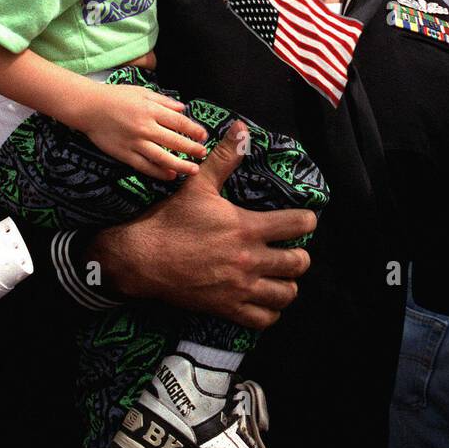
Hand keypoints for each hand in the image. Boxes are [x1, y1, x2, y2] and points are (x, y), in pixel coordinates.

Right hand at [80, 82, 208, 180]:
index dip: (193, 130)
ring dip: (180, 165)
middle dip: (191, 148)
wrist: (89, 107)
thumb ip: (163, 101)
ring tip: (193, 170)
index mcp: (150, 110)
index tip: (204, 135)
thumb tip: (183, 108)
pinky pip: (144, 166)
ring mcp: (134, 142)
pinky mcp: (124, 154)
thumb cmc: (115, 96)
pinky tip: (170, 175)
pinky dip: (158, 172)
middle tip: (203, 153)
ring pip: (162, 157)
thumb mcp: (141, 92)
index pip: (178, 121)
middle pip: (174, 141)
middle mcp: (145, 127)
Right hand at [95, 122, 315, 327]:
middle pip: (299, 263)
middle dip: (300, 255)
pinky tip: (264, 298)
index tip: (302, 220)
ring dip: (288, 283)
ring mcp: (240, 288)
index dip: (306, 220)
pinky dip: (270, 311)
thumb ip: (224, 157)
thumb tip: (241, 128)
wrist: (141, 258)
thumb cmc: (171, 220)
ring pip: (286, 293)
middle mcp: (250, 260)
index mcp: (248, 228)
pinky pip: (264, 319)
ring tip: (279, 274)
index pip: (298, 225)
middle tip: (289, 249)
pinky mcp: (227, 308)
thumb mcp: (199, 184)